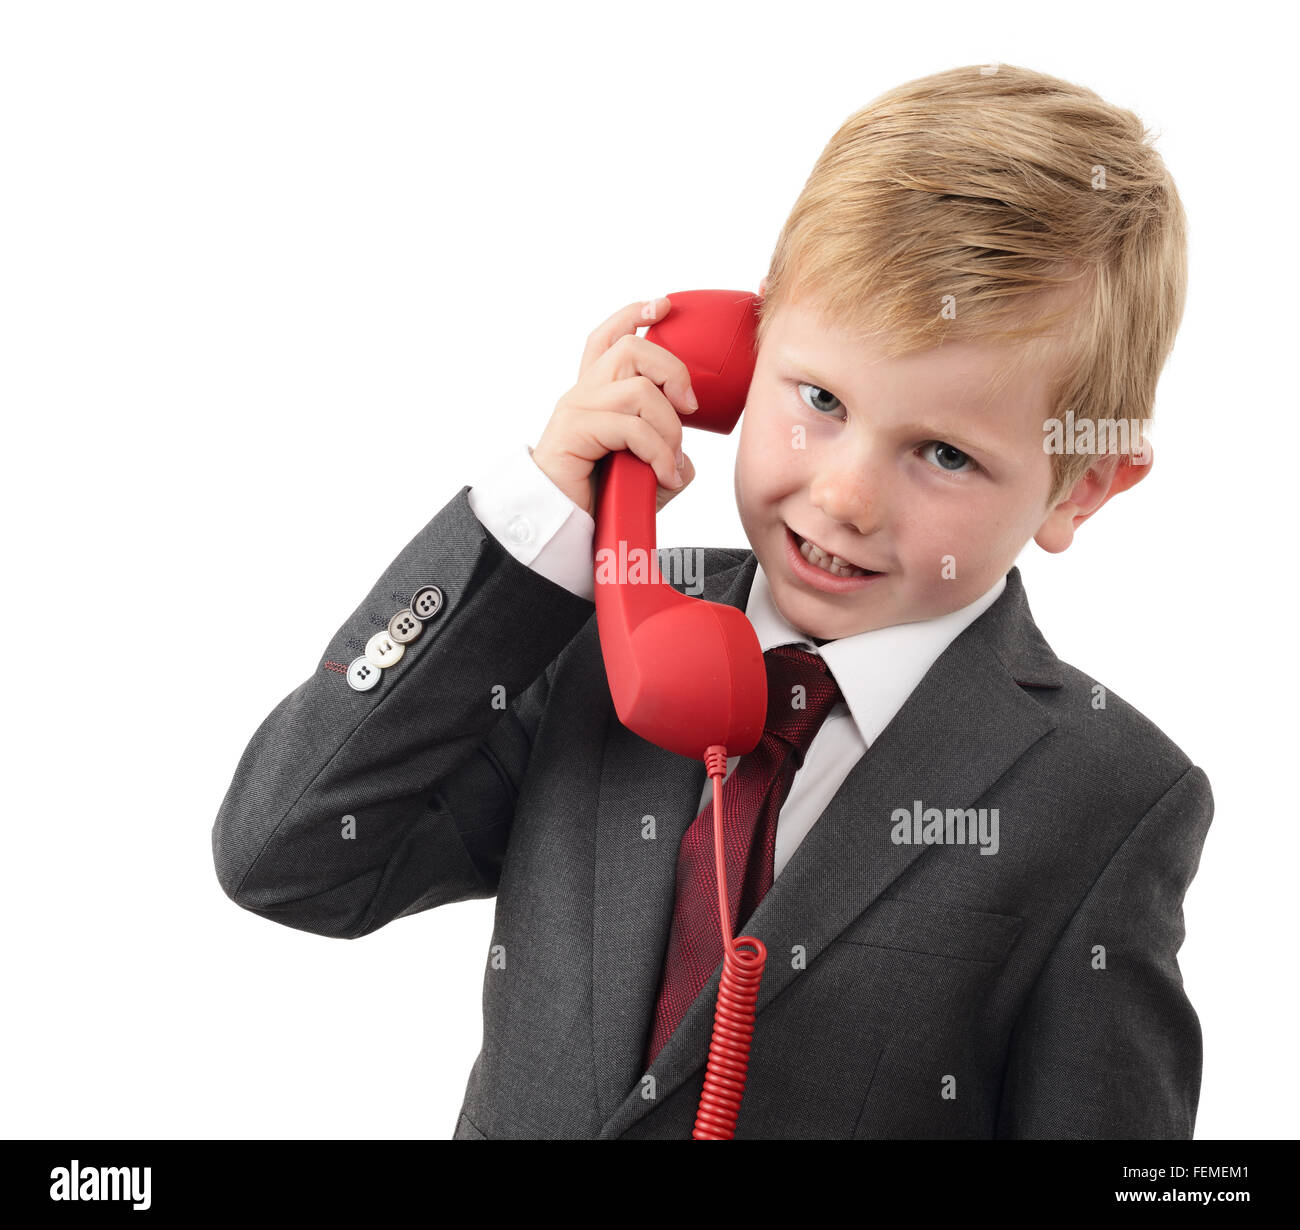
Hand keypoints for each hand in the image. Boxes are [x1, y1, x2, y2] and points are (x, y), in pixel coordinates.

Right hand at [531, 296, 697, 518]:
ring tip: (673, 462)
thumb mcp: (642, 474)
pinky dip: (659, 453)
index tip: (664, 305)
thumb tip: (687, 462)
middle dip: (673, 371)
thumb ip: (666, 459)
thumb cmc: (599, 500)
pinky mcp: (575, 431)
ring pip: (639, 390)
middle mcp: (583, 394)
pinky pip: (631, 428)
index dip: (634, 314)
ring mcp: (576, 410)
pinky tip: (665, 476)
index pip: (608, 338)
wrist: (560, 526)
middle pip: (632, 349)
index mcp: (595, 394)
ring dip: (670, 428)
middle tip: (689, 408)